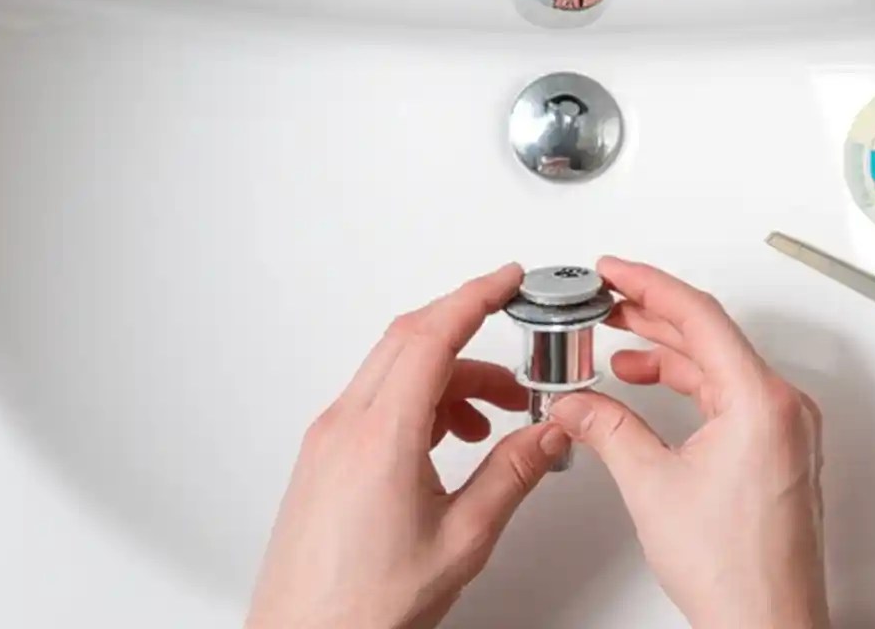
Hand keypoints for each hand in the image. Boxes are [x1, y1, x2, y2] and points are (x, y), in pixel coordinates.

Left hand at [246, 263, 569, 628]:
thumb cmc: (361, 607)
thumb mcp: (461, 540)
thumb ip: (511, 476)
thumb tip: (549, 434)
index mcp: (379, 437)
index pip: (430, 336)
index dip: (475, 296)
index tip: (507, 279)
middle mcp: (345, 427)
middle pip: (409, 341)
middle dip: (470, 333)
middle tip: (516, 346)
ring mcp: (329, 440)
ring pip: (395, 371)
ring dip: (450, 377)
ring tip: (497, 414)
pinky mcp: (325, 457)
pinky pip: (379, 401)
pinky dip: (424, 401)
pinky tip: (454, 438)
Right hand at [549, 257, 828, 628]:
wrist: (767, 623)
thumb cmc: (735, 571)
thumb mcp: (652, 486)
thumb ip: (608, 430)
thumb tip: (576, 403)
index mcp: (760, 402)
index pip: (700, 316)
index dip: (649, 285)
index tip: (615, 270)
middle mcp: (784, 407)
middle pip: (712, 335)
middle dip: (654, 315)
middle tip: (609, 299)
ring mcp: (786, 428)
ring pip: (721, 365)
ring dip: (668, 352)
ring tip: (619, 347)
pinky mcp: (779, 449)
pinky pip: (731, 395)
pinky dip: (689, 384)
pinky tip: (652, 388)